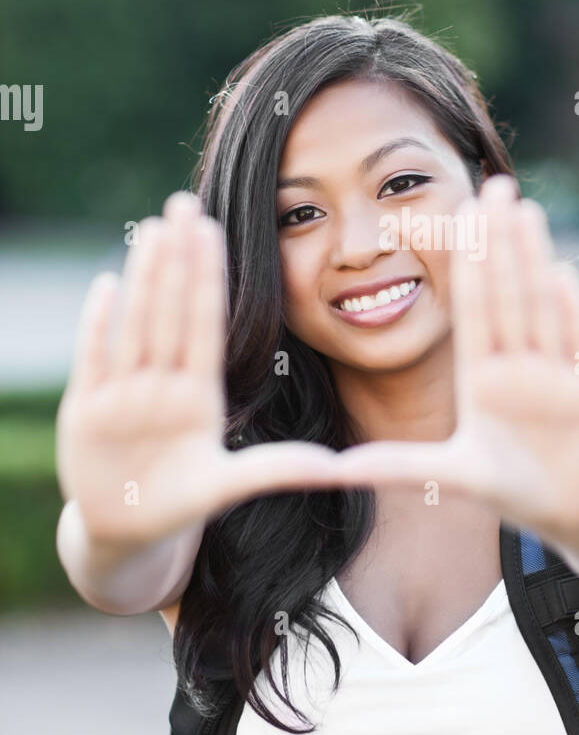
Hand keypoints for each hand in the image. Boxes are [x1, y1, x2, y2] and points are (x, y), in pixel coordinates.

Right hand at [56, 192, 347, 550]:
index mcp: (200, 395)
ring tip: (153, 230)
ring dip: (144, 278)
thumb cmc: (181, 503)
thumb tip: (335, 467)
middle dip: (178, 258)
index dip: (209, 277)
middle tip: (185, 201)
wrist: (128, 532)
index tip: (215, 229)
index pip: (206, 323)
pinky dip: (99, 325)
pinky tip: (107, 284)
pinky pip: (95, 358)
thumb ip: (277, 469)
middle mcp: (162, 385)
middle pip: (171, 310)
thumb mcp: (231, 486)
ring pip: (137, 324)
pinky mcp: (87, 410)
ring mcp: (124, 394)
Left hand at [325, 174, 578, 542]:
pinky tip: (562, 273)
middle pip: (508, 294)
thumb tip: (337, 467)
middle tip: (494, 186)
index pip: (472, 310)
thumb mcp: (449, 476)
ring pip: (542, 306)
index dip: (467, 264)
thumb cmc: (510, 489)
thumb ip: (398, 466)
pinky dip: (572, 311)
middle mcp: (519, 368)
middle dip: (501, 242)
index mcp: (481, 379)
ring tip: (525, 212)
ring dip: (533, 260)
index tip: (460, 216)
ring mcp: (556, 376)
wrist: (571, 515)